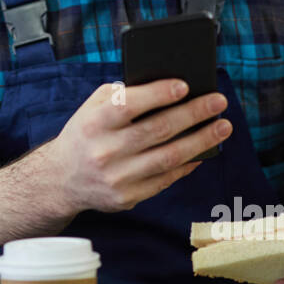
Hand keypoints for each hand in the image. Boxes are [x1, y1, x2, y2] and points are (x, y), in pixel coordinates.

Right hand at [46, 79, 232, 215]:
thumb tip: (167, 89)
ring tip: (223, 126)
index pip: (128, 105)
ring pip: (168, 157)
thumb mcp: (92, 107)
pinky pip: (165, 179)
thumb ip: (122, 95)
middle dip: (193, 114)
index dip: (158, 94)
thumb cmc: (86, 133)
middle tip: (218, 102)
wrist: (61, 179)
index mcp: (93, 123)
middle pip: (157, 130)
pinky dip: (187, 164)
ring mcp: (116, 178)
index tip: (185, 85)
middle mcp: (104, 151)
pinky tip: (203, 152)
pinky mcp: (127, 197)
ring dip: (201, 141)